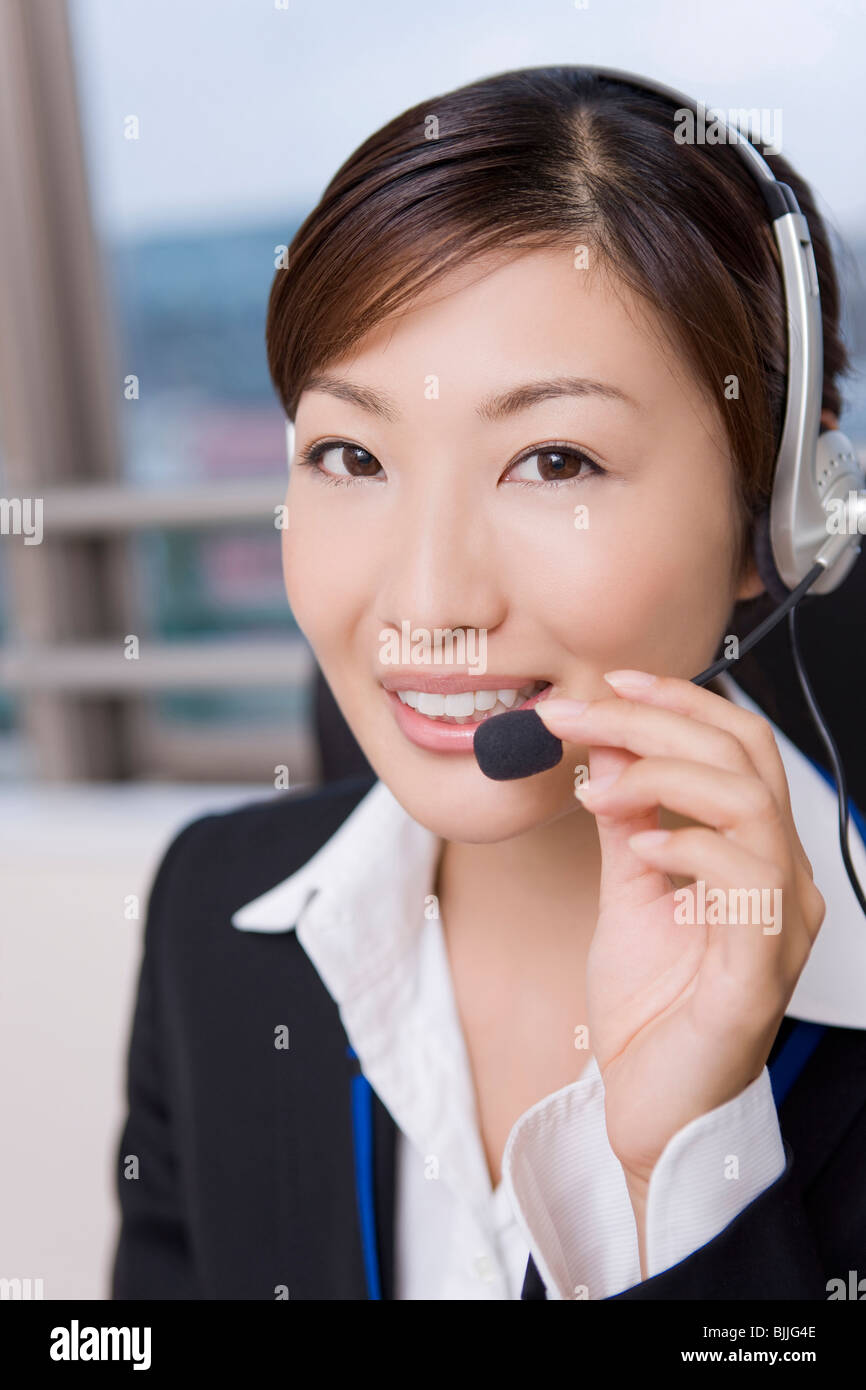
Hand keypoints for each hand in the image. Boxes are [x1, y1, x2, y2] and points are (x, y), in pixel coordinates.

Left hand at [535, 670, 825, 1196]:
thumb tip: (608, 746)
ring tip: (598, 787)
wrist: (652, 1109)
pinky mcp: (760, 970)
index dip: (680, 702)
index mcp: (754, 855)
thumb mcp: (628, 890)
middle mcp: (782, 881)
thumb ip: (627, 819)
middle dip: (655, 721)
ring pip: (751, 805)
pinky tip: (640, 847)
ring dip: (664, 776)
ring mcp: (780, 924)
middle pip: (744, 758)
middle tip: (578, 718)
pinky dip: (689, 846)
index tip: (609, 682)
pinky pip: (748, 883)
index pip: (739, 748)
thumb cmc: (651, 1008)